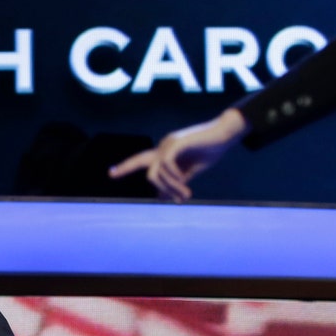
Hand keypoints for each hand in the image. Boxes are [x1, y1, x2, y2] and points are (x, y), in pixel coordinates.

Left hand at [109, 109, 247, 201]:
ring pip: (157, 173)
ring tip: (186, 196)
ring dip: (171, 188)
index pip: (140, 160)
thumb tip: (161, 198)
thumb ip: (175, 183)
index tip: (111, 173)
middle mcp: (162, 146)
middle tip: (179, 201)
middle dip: (161, 190)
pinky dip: (173, 178)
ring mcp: (168, 143)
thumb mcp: (190, 172)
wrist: (225, 134)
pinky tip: (185, 184)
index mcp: (164, 152)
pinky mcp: (176, 143)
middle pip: (148, 171)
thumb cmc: (210, 151)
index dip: (126, 167)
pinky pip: (165, 165)